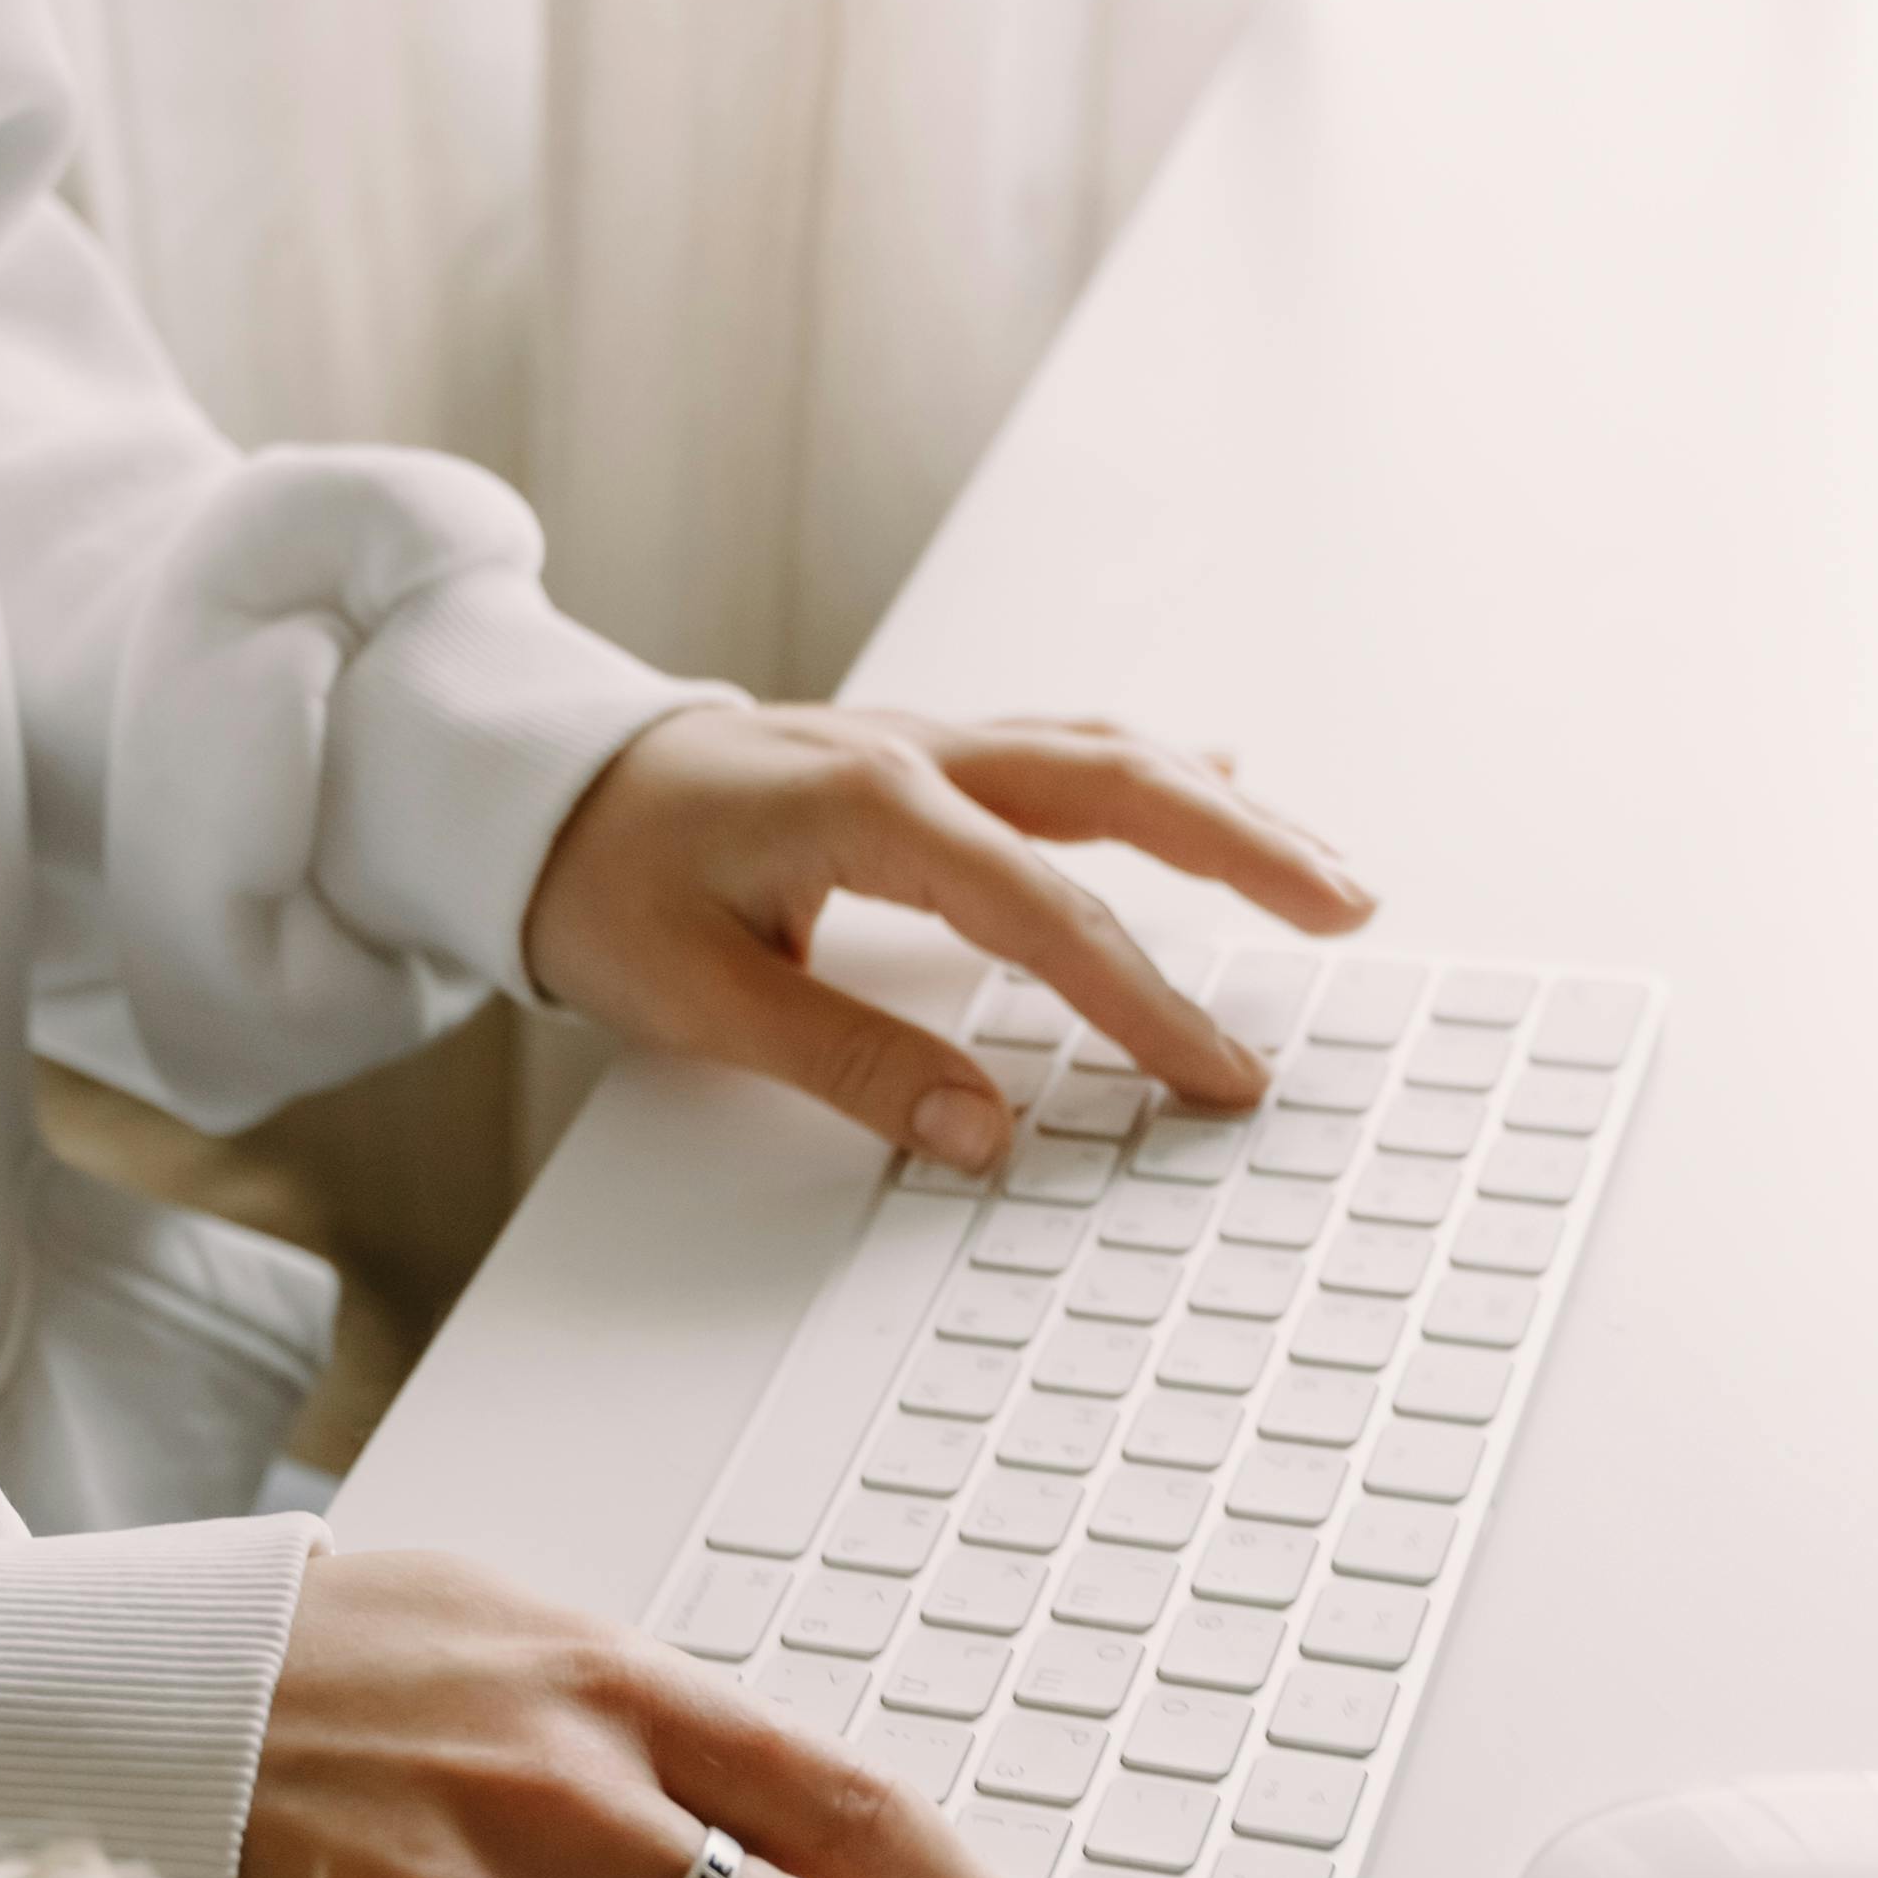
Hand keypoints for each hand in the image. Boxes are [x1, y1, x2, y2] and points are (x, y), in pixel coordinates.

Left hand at [522, 705, 1375, 1168]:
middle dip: (1245, 854)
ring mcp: (921, 742)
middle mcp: (914, 754)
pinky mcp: (917, 754)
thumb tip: (978, 1135)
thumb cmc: (596, 879)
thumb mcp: (693, 996)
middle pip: (1119, 791)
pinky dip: (1150, 770)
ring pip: (1107, 760)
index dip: (1144, 1000)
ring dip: (1224, 809)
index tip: (1220, 1074)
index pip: (1043, 914)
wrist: (526, 784)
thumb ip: (844, 1062)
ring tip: (1324, 875)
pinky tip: (1216, 781)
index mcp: (867, 808)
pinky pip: (1061, 750)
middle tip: (1351, 913)